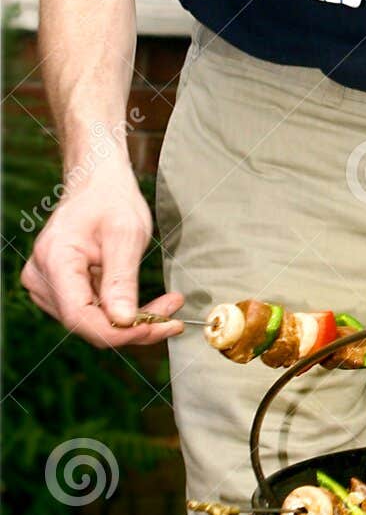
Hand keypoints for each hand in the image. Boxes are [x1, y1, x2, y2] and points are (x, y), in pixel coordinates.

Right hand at [21, 159, 184, 348]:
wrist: (96, 183)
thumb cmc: (111, 200)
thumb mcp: (126, 234)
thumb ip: (122, 279)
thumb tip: (124, 320)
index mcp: (55, 261)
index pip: (81, 317)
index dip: (120, 331)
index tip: (160, 324)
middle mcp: (41, 278)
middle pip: (88, 324)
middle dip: (134, 326)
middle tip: (175, 314)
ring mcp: (46, 286)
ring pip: (92, 324)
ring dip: (132, 322)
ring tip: (168, 304)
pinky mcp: (58, 290)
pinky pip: (91, 314)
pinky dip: (122, 314)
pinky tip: (148, 304)